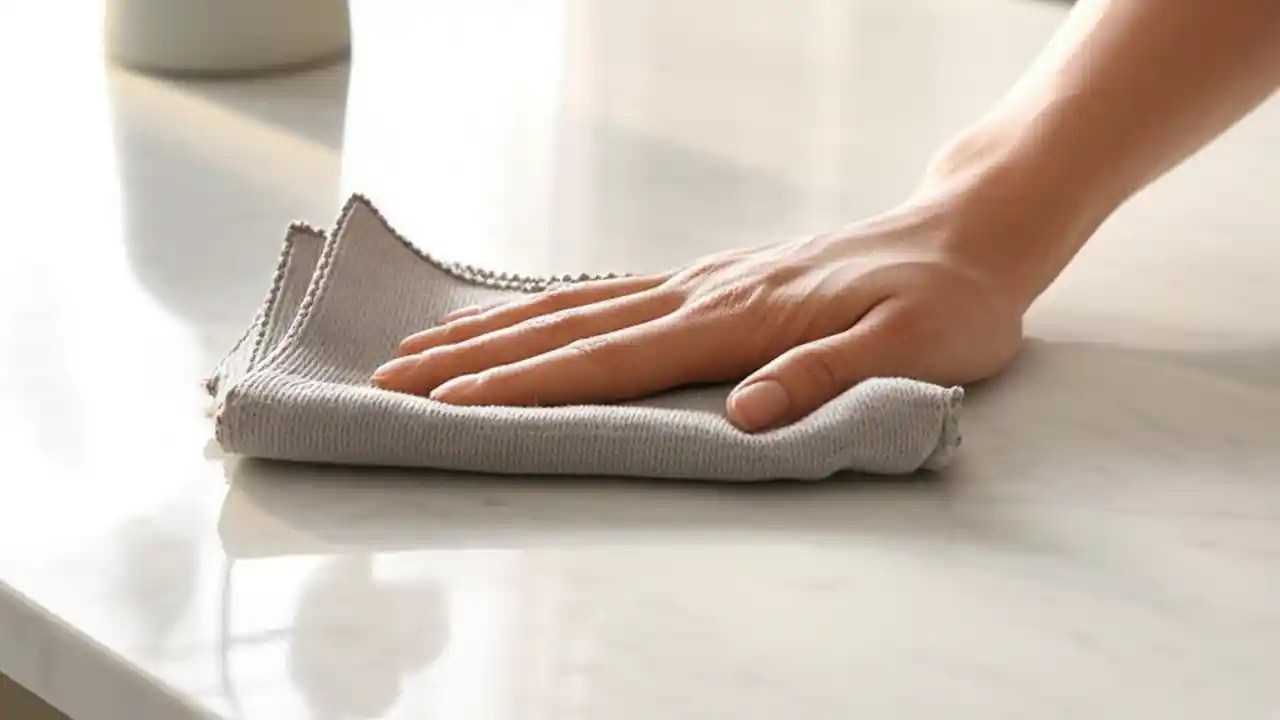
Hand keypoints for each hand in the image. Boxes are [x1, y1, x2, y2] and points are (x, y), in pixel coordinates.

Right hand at [371, 191, 1028, 431]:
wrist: (964, 234)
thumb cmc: (944, 301)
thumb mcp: (911, 348)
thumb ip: (823, 377)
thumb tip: (741, 418)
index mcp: (737, 318)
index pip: (611, 359)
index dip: (527, 387)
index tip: (451, 407)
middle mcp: (703, 293)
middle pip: (568, 328)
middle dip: (475, 360)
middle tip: (394, 379)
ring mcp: (703, 281)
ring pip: (578, 305)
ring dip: (497, 331)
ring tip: (427, 348)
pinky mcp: (715, 281)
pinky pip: (610, 295)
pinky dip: (550, 310)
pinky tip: (526, 320)